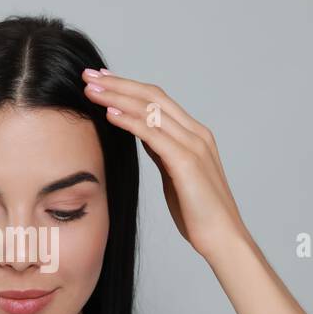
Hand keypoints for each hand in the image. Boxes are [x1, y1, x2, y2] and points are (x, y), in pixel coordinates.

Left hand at [80, 68, 249, 257]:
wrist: (223, 238)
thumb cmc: (198, 213)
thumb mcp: (175, 174)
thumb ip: (162, 151)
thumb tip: (141, 134)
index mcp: (194, 134)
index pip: (157, 99)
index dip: (128, 87)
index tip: (102, 80)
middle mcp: (196, 133)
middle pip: (152, 96)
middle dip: (118, 84)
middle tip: (89, 75)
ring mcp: (193, 145)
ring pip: (151, 109)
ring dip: (118, 97)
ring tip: (92, 89)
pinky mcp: (187, 162)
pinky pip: (154, 134)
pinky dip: (130, 121)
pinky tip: (109, 114)